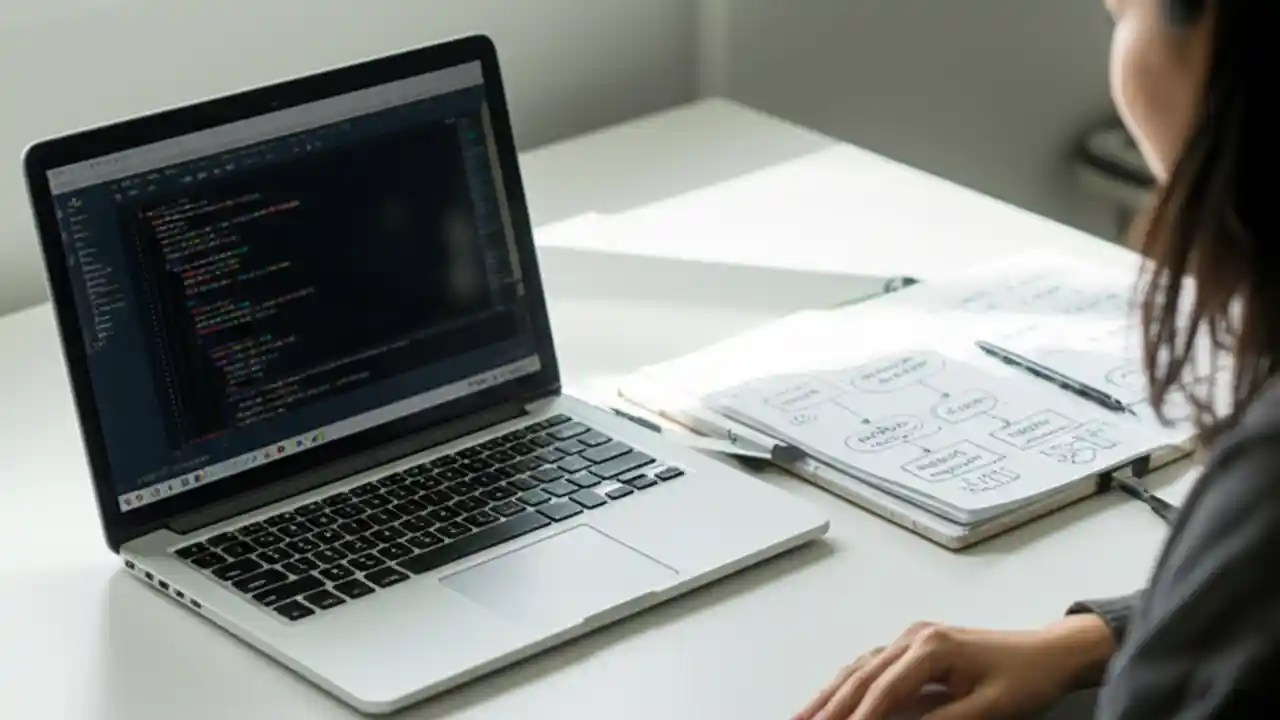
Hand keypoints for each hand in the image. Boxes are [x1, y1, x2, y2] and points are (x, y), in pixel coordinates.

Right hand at [795, 615, 1114, 719]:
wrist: (1050, 652)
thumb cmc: (1026, 679)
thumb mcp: (987, 710)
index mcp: (931, 648)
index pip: (881, 693)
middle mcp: (915, 637)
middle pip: (859, 677)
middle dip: (828, 707)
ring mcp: (913, 638)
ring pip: (858, 669)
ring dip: (829, 695)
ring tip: (802, 716)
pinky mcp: (916, 645)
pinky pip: (871, 665)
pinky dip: (847, 684)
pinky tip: (832, 697)